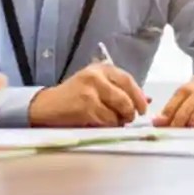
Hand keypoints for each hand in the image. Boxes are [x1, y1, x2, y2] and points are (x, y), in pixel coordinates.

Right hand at [28, 62, 148, 126]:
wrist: (46, 106)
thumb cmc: (73, 97)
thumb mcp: (96, 87)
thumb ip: (120, 91)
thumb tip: (147, 100)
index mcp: (101, 68)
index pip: (128, 80)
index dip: (138, 96)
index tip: (142, 109)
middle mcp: (96, 76)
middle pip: (126, 97)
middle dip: (130, 112)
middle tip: (127, 119)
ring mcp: (90, 91)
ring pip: (118, 111)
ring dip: (118, 121)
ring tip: (110, 121)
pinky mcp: (85, 107)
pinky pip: (107, 121)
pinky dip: (107, 126)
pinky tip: (98, 123)